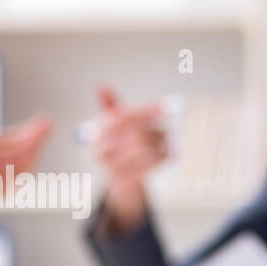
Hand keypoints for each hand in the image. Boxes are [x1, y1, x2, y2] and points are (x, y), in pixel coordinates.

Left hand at [0, 96, 50, 202]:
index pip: (9, 144)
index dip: (29, 135)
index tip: (45, 121)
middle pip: (14, 160)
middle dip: (33, 145)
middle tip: (46, 127)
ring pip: (7, 176)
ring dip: (25, 160)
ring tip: (36, 140)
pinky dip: (7, 178)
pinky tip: (18, 159)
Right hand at [93, 86, 169, 233]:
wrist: (118, 176)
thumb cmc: (116, 141)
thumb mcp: (111, 121)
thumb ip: (109, 104)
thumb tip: (101, 86)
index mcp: (97, 134)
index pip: (124, 119)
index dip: (146, 113)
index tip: (165, 108)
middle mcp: (102, 152)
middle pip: (138, 135)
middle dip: (155, 129)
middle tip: (166, 126)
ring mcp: (115, 169)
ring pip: (148, 150)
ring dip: (162, 140)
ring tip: (166, 137)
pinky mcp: (131, 180)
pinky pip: (154, 163)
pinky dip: (166, 154)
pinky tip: (169, 149)